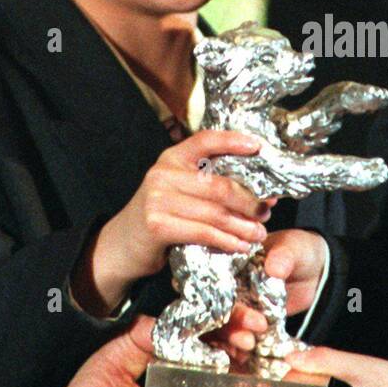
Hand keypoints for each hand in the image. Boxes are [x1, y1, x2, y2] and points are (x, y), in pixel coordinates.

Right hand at [77, 130, 271, 313]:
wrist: (122, 244)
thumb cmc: (161, 215)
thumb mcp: (180, 190)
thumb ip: (212, 186)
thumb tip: (263, 195)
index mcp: (172, 157)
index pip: (206, 140)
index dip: (233, 141)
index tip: (258, 146)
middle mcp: (163, 173)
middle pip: (219, 185)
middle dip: (249, 201)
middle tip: (265, 212)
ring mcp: (158, 198)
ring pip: (214, 212)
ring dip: (242, 226)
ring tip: (258, 234)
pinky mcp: (157, 224)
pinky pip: (203, 232)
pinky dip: (226, 241)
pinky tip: (239, 246)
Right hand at [217, 228, 328, 351]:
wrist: (316, 272)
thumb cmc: (300, 252)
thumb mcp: (293, 248)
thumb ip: (284, 257)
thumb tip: (274, 268)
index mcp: (231, 261)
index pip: (216, 279)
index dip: (220, 297)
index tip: (239, 310)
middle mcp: (228, 286)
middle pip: (216, 308)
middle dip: (230, 324)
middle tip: (250, 335)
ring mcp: (238, 306)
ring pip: (223, 326)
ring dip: (232, 338)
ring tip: (249, 345)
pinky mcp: (249, 323)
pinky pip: (239, 337)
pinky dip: (240, 348)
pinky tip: (246, 357)